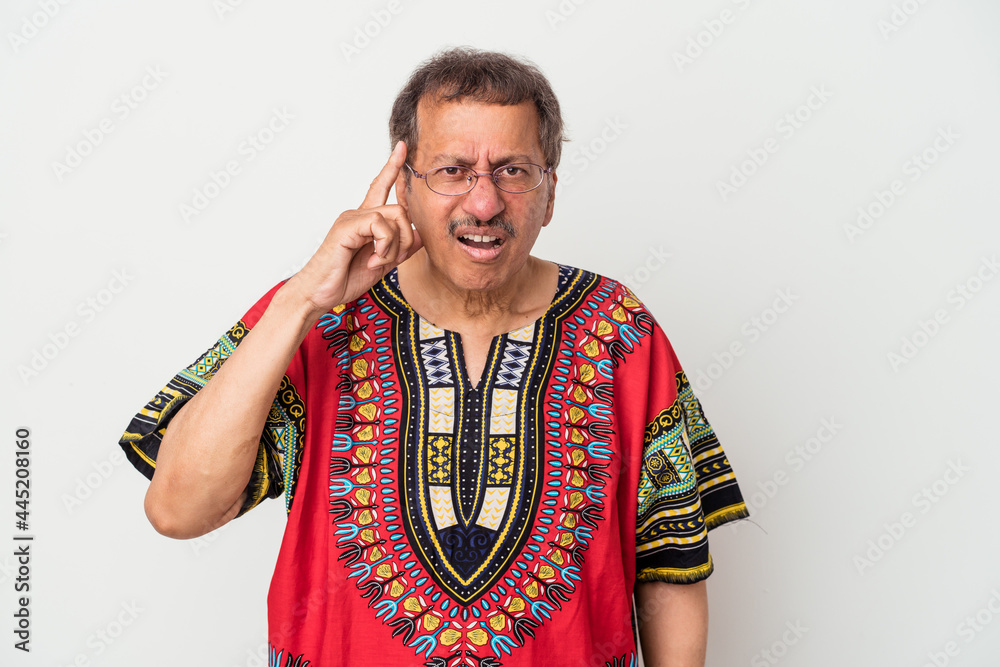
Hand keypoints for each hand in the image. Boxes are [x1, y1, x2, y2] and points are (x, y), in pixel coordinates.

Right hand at [283, 140, 421, 316]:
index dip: (392, 167)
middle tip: (393, 259)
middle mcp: (357, 214)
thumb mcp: (382, 264)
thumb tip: (421, 237)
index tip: (401, 147)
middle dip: (407, 238)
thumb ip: (400, 249)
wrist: (318, 294)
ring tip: (380, 261)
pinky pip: (380, 224)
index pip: (380, 186)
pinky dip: (384, 245)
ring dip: (396, 244)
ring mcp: (351, 218)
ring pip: (395, 216)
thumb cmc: (343, 279)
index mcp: (364, 221)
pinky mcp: (347, 226)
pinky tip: (373, 260)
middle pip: (400, 210)